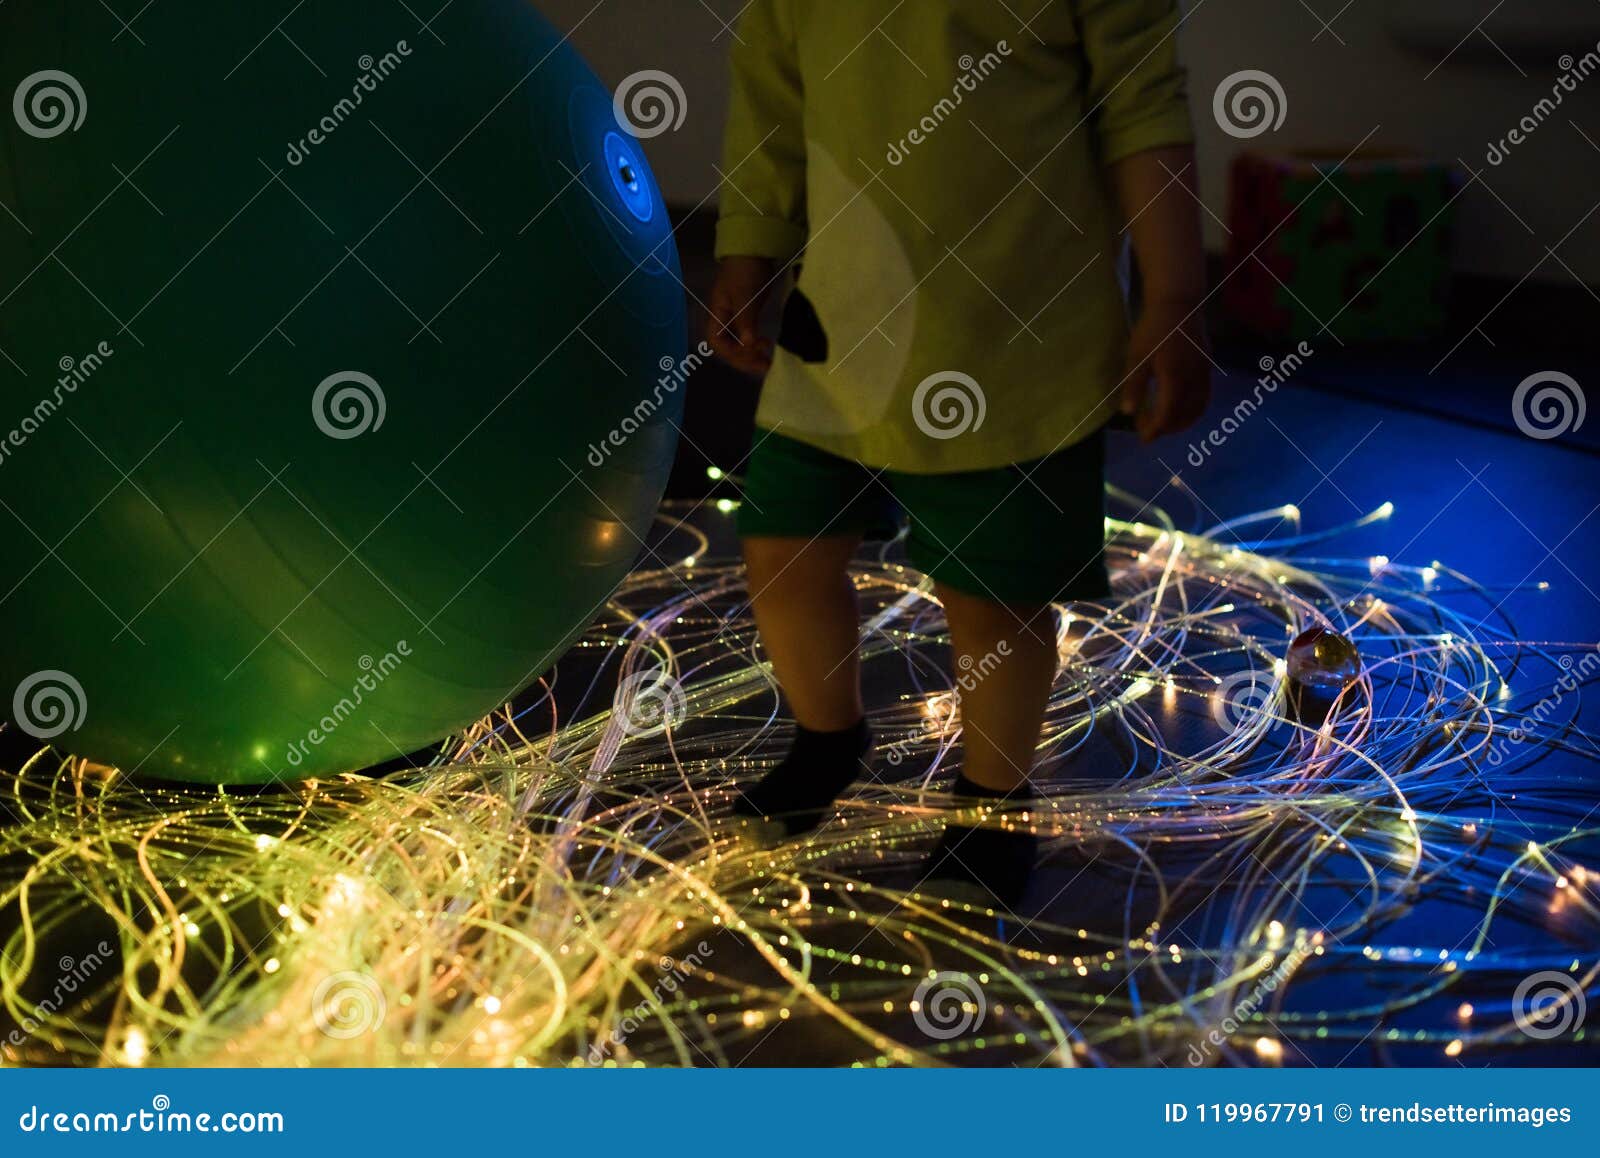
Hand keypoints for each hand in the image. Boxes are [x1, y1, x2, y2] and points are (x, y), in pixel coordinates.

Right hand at [707, 256, 778, 375]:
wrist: (755, 250)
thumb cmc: (746, 270)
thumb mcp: (745, 296)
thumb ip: (745, 321)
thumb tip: (748, 345)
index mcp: (717, 313)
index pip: (716, 342)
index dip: (732, 353)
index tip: (751, 355)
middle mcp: (723, 318)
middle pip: (728, 346)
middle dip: (744, 358)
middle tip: (764, 365)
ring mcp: (735, 316)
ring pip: (739, 343)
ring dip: (751, 354)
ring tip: (767, 360)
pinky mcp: (747, 314)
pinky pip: (748, 335)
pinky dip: (755, 344)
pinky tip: (766, 346)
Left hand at [1118, 300, 1212, 443]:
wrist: (1179, 302)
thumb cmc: (1153, 328)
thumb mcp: (1137, 357)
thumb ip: (1134, 386)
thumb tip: (1128, 413)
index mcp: (1175, 378)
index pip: (1168, 414)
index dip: (1156, 429)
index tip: (1144, 437)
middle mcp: (1194, 378)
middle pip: (1186, 415)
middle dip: (1168, 427)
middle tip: (1150, 429)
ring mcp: (1204, 372)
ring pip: (1199, 407)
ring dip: (1183, 420)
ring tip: (1164, 422)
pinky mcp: (1207, 365)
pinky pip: (1204, 395)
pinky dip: (1192, 407)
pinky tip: (1178, 405)